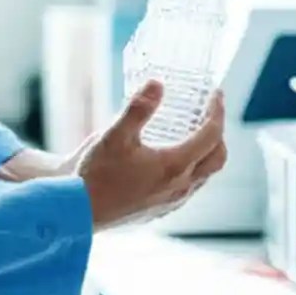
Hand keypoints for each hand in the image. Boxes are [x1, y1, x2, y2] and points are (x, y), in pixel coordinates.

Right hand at [76, 80, 226, 230]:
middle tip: (209, 114)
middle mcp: (179, 187)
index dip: (217, 112)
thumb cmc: (95, 174)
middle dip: (219, 134)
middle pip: (217, 158)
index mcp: (174, 166)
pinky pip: (190, 188)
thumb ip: (138, 109)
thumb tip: (157, 84)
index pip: (211, 136)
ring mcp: (172, 201)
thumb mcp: (114, 136)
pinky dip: (193, 169)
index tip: (215, 95)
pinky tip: (173, 160)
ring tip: (194, 134)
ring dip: (207, 153)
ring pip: (205, 175)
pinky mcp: (161, 210)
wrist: (77, 210)